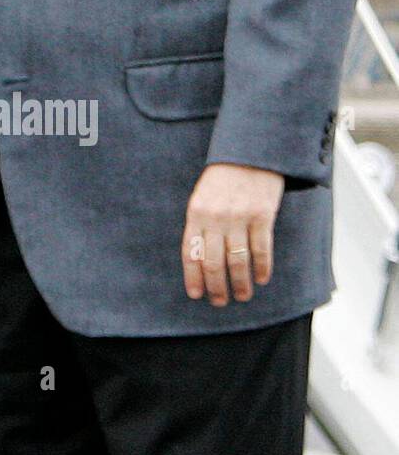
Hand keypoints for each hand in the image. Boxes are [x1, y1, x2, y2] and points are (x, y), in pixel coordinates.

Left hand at [182, 163, 284, 305]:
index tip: (196, 294)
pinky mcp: (262, 216)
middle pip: (213, 262)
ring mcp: (239, 218)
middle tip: (220, 302)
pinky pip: (261, 249)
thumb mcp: (202, 197)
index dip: (193, 277)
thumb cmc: (222, 178)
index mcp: (196, 212)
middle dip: (216, 287)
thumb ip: (200, 223)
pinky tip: (262, 279)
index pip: (190, 252)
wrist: (249, 153)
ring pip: (238, 261)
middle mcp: (215, 218)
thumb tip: (199, 257)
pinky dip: (262, 268)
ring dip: (240, 284)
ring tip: (243, 296)